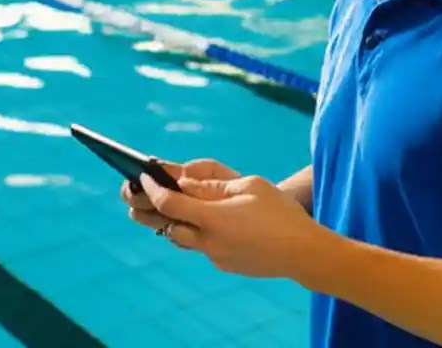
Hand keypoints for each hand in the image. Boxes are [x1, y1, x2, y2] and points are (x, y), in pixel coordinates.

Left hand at [140, 172, 329, 278]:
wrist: (304, 252)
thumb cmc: (281, 212)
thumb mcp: (249, 186)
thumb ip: (213, 185)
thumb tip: (184, 184)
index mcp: (213, 218)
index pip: (169, 203)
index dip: (152, 188)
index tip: (143, 176)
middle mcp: (209, 241)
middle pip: (167, 226)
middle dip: (149, 210)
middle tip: (136, 196)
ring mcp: (217, 256)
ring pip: (182, 239)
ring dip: (172, 223)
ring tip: (164, 207)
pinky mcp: (225, 265)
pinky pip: (202, 246)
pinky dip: (196, 232)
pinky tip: (204, 221)